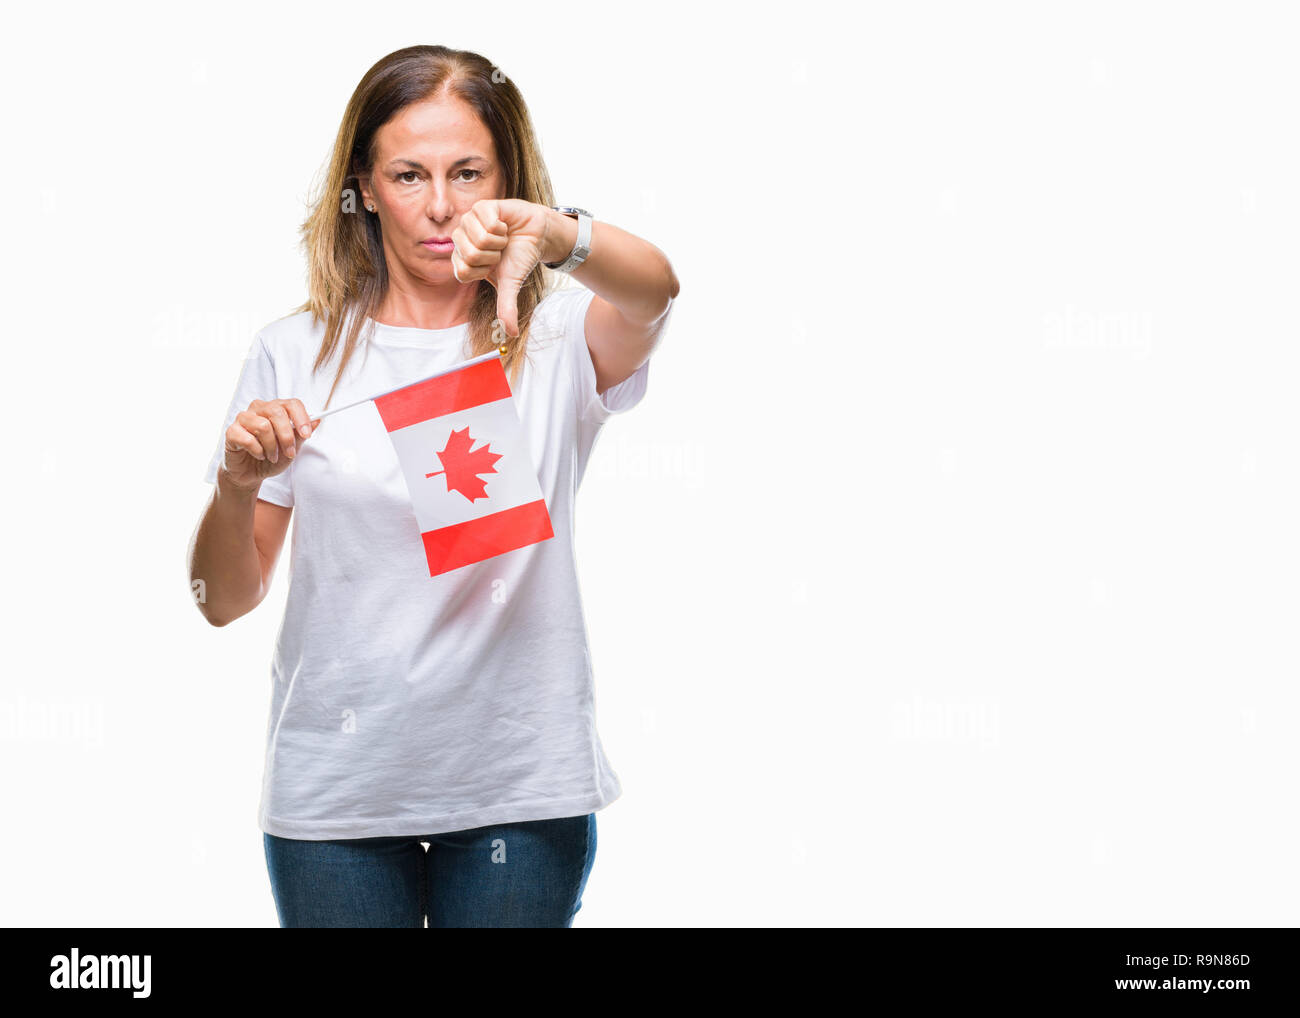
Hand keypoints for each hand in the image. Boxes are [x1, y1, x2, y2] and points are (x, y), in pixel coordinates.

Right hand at [221, 398, 318, 491]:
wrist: (251, 474)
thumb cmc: (271, 458)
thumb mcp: (292, 449)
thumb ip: (301, 435)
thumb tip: (317, 421)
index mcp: (276, 409)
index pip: (292, 403)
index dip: (302, 418)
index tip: (307, 434)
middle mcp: (259, 409)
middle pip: (277, 412)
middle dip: (287, 436)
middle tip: (290, 453)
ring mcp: (243, 418)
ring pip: (263, 426)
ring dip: (272, 447)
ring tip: (272, 457)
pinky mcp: (231, 431)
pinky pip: (247, 439)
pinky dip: (257, 451)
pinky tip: (259, 456)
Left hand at [450, 199, 556, 337]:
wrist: (537, 236)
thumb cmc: (519, 258)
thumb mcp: (511, 285)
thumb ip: (506, 308)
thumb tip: (511, 334)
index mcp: (463, 260)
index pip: (462, 270)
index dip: (483, 269)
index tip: (494, 265)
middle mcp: (461, 240)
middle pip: (470, 253)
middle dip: (493, 255)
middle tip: (500, 250)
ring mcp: (469, 221)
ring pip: (478, 236)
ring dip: (498, 240)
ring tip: (503, 238)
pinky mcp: (481, 207)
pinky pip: (486, 219)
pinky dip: (501, 225)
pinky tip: (504, 225)